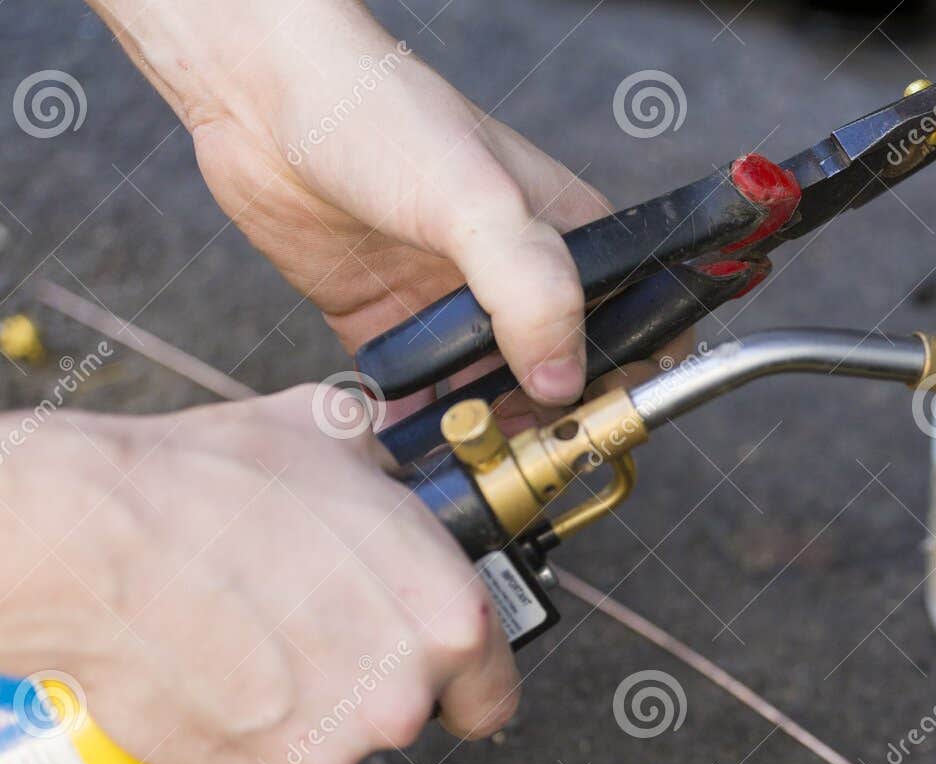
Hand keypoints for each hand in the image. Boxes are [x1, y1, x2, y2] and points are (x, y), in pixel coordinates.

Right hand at [0, 389, 517, 763]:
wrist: (97, 540)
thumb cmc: (214, 485)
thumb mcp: (336, 435)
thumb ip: (390, 469)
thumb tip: (395, 462)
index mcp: (448, 620)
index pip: (493, 691)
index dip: (466, 676)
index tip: (439, 669)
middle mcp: (403, 697)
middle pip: (410, 711)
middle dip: (373, 675)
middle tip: (315, 623)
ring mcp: (330, 748)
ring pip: (340, 738)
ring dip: (311, 703)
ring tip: (256, 635)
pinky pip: (274, 762)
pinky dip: (252, 730)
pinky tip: (221, 668)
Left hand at [91, 0, 610, 418]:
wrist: (261, 96)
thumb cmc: (381, 116)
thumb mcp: (477, 202)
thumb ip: (532, 293)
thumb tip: (563, 383)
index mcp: (572, 242)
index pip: (641, 326)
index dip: (634, 380)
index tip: (600, 422)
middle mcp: (522, 282)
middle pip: (569, 382)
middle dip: (553, 429)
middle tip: (520, 457)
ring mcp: (457, 310)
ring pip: (494, 402)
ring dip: (485, 441)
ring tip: (465, 463)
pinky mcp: (393, 328)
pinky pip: (418, 402)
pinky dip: (417, 433)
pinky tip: (408, 446)